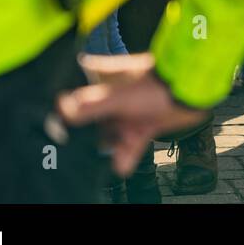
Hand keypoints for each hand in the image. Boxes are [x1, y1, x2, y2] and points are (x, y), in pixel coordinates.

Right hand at [57, 53, 209, 176]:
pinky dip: (124, 156)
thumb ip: (91, 105)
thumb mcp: (119, 96)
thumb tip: (61, 110)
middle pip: (89, 118)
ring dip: (106, 147)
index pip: (74, 89)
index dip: (62, 103)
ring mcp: (127, 112)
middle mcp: (112, 96)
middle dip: (82, 133)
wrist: (192, 91)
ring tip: (99, 158)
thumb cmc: (157, 83)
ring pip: (108, 134)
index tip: (51, 118)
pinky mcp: (141, 126)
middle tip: (71, 149)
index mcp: (103, 78)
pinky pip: (128, 146)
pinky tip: (120, 166)